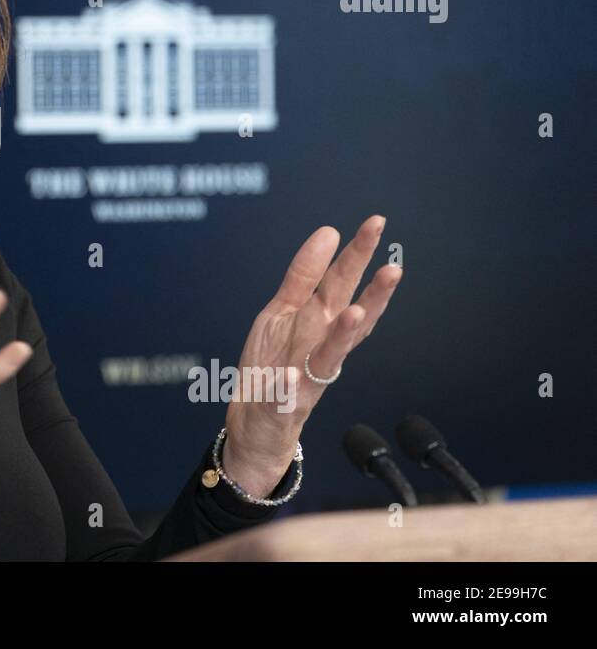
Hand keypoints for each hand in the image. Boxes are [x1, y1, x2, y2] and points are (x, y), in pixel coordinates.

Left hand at [222, 215, 402, 495]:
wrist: (257, 424)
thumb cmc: (274, 364)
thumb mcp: (284, 312)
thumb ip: (305, 276)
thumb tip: (329, 232)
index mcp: (320, 324)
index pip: (345, 285)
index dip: (361, 256)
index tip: (375, 223)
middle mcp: (321, 349)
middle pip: (348, 316)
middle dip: (372, 292)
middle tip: (392, 267)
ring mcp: (306, 378)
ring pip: (329, 355)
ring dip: (341, 335)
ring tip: (354, 313)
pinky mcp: (282, 405)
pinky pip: (287, 394)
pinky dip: (290, 385)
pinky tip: (290, 375)